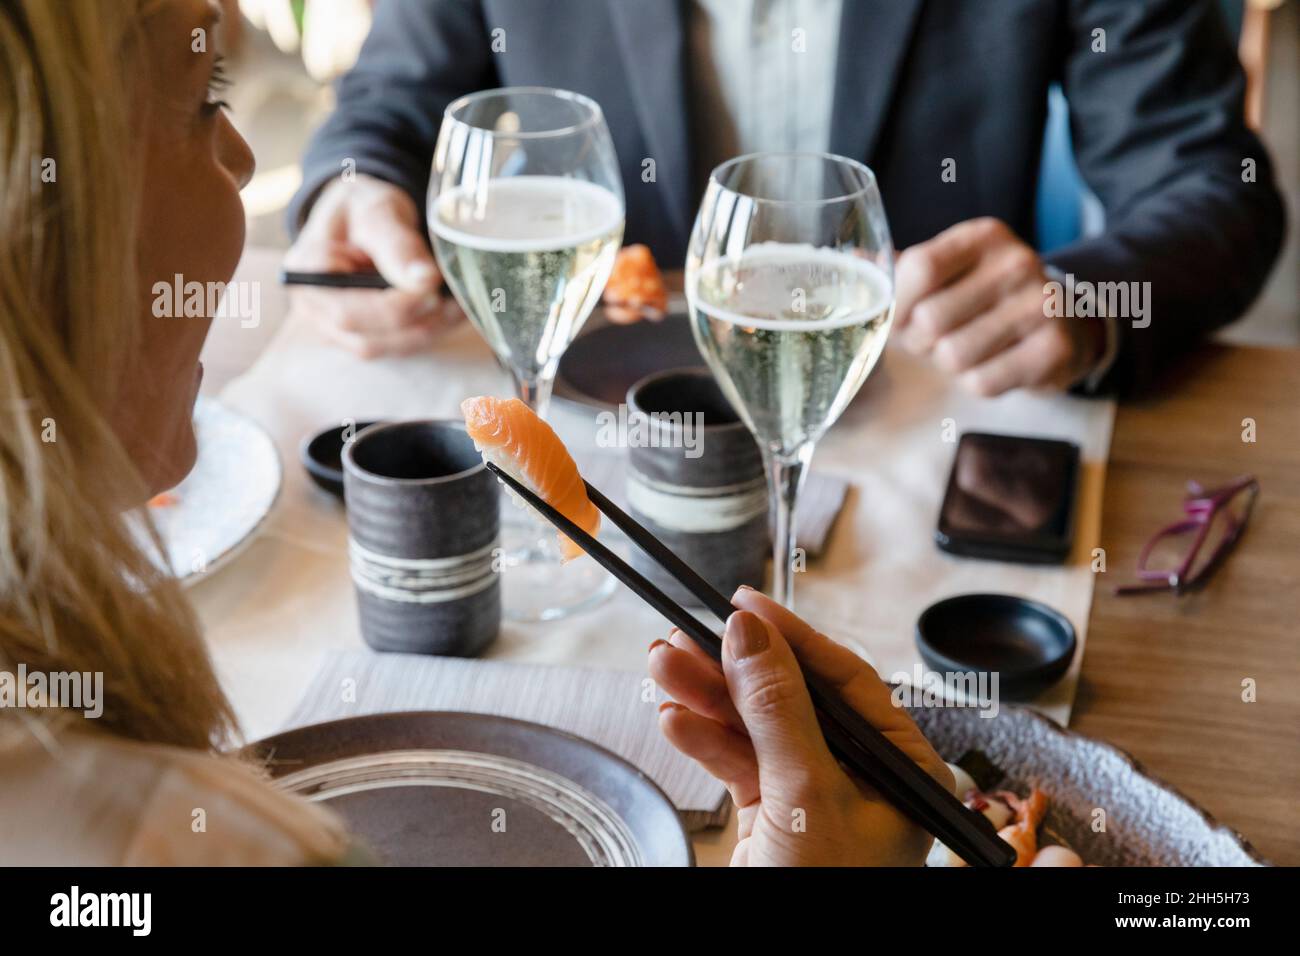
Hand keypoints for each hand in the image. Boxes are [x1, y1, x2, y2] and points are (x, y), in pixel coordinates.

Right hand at [284, 174, 463, 357]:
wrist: (361, 216)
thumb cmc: (363, 208)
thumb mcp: (378, 211)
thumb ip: (398, 245)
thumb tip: (425, 280)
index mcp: (305, 271)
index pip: (347, 309)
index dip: (395, 307)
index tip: (433, 288)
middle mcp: (312, 307)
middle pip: (364, 337)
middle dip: (415, 322)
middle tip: (452, 299)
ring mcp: (332, 327)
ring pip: (382, 347)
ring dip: (426, 331)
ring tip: (457, 304)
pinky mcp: (357, 334)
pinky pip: (393, 346)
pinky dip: (426, 332)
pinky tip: (450, 313)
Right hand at [648, 588, 952, 865]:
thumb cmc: (829, 894)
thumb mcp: (805, 795)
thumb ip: (778, 711)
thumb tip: (752, 634)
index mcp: (898, 766)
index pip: (845, 680)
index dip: (792, 638)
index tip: (743, 604)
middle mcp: (859, 774)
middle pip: (790, 696)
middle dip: (732, 668)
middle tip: (685, 636)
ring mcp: (812, 793)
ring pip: (754, 726)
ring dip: (705, 697)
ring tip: (662, 668)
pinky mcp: (773, 814)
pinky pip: (735, 762)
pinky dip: (702, 740)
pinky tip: (674, 720)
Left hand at [894, 218, 1103, 395]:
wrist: (1065, 322)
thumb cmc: (988, 299)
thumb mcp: (952, 271)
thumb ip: (903, 269)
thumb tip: (850, 262)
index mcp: (984, 236)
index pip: (918, 268)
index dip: (898, 304)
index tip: (901, 317)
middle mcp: (1017, 263)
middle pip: (931, 319)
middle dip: (921, 341)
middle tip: (936, 340)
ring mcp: (1042, 305)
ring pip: (954, 356)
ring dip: (948, 365)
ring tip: (967, 350)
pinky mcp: (1054, 348)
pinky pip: (983, 382)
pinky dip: (977, 383)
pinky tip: (994, 365)